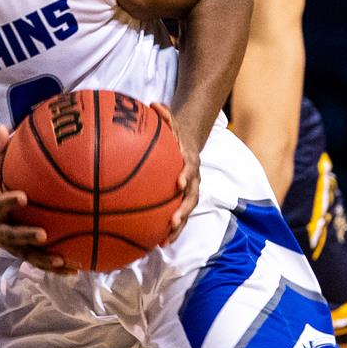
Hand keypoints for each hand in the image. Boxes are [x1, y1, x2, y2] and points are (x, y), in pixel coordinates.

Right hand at [0, 125, 73, 272]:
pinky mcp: (24, 255)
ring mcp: (13, 246)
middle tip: (44, 234)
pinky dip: (58, 267)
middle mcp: (2, 231)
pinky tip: (78, 269)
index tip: (22, 197)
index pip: (1, 204)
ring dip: (47, 260)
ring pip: (30, 256)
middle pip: (14, 236)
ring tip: (66, 262)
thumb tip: (4, 127)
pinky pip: (42, 262)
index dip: (10, 202)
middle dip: (28, 236)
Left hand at [157, 104, 200, 246]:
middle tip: (173, 222)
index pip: (190, 168)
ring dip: (178, 227)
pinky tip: (155, 244)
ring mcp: (189, 191)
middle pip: (191, 197)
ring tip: (165, 241)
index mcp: (189, 161)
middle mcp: (193, 179)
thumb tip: (154, 104)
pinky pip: (176, 216)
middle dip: (183, 210)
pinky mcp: (181, 200)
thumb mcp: (170, 122)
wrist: (186, 144)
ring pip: (186, 211)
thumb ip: (164, 115)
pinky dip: (169, 230)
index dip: (186, 175)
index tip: (178, 183)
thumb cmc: (173, 134)